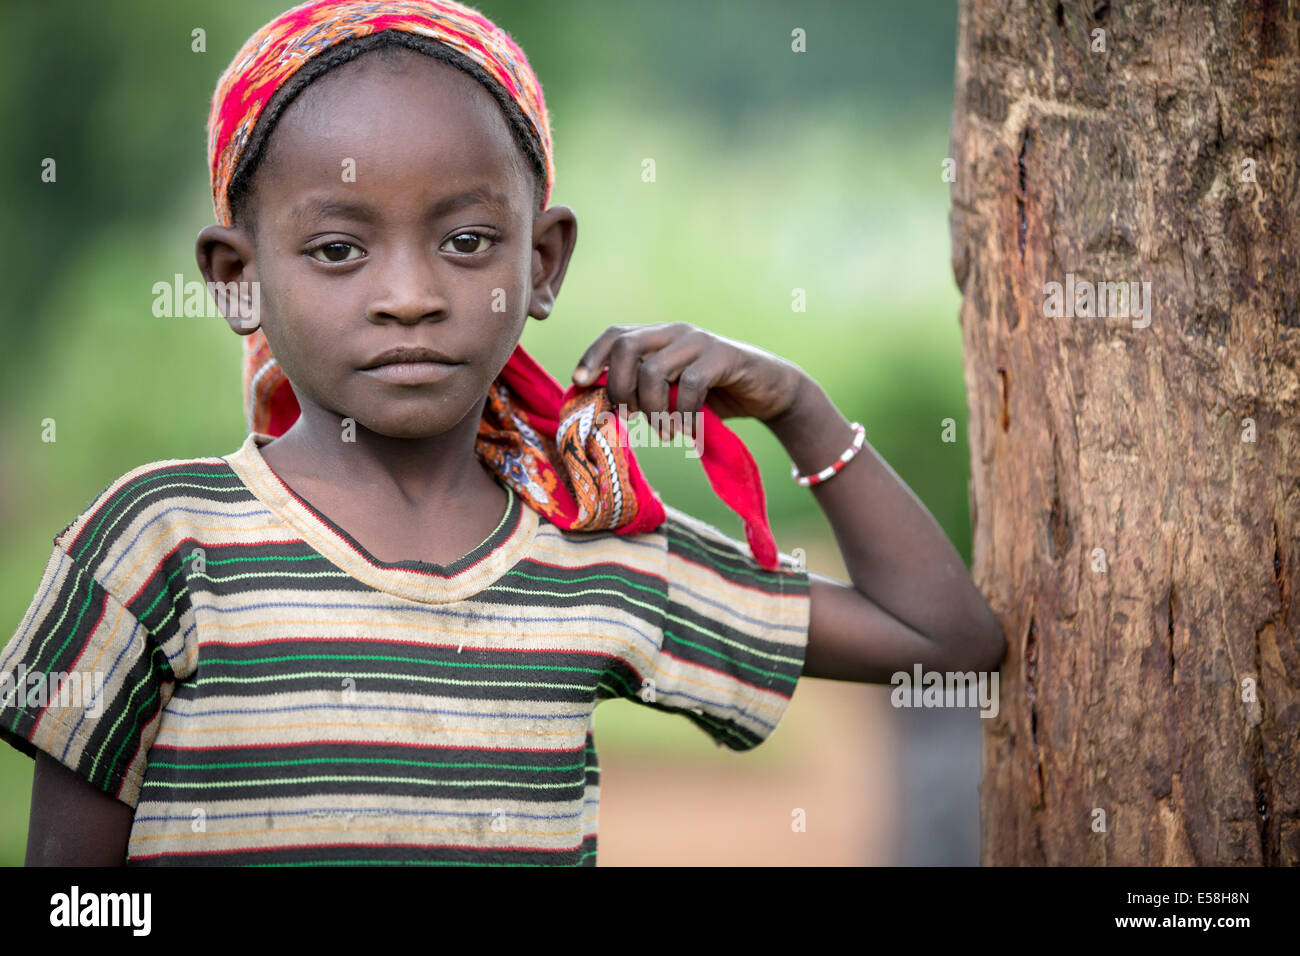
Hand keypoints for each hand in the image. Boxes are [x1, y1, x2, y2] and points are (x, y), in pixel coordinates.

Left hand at [572, 322, 806, 425]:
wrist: (769, 391)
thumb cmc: (714, 397)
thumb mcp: (672, 395)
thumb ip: (642, 393)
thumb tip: (601, 410)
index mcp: (658, 337)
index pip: (615, 335)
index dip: (592, 356)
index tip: (580, 383)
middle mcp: (675, 332)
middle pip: (626, 348)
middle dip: (620, 388)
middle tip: (631, 418)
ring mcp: (699, 341)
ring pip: (653, 370)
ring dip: (652, 409)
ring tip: (664, 431)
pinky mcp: (724, 355)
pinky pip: (690, 385)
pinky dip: (683, 413)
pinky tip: (688, 429)